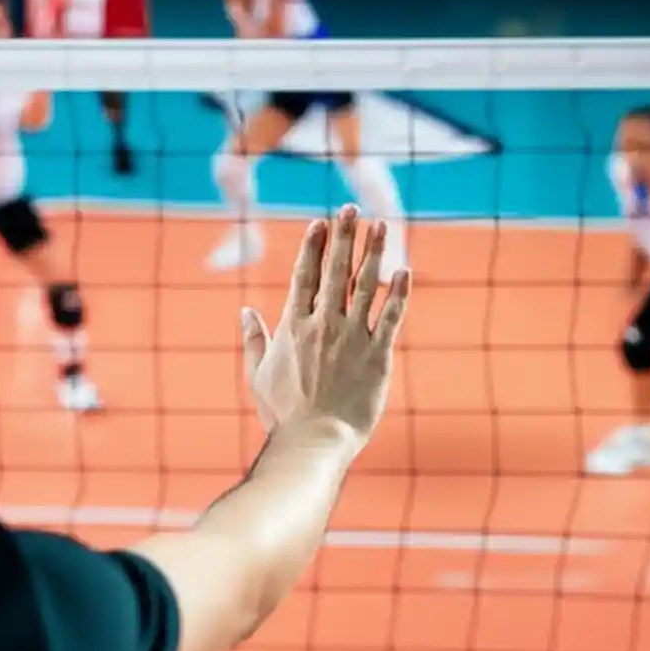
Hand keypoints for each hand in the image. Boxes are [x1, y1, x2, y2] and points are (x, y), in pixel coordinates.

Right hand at [240, 204, 411, 446]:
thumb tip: (245, 311)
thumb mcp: (258, 376)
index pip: (304, 275)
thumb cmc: (282, 415)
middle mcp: (322, 325)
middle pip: (335, 270)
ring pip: (365, 285)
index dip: (313, 246)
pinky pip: (391, 318)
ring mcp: (351, 338)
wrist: (313, 442)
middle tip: (351, 208)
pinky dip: (398, 293)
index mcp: (293, 327)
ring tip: (380, 224)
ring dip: (372, 252)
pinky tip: (404, 270)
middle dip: (344, 236)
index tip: (321, 222)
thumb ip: (253, 340)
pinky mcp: (377, 356)